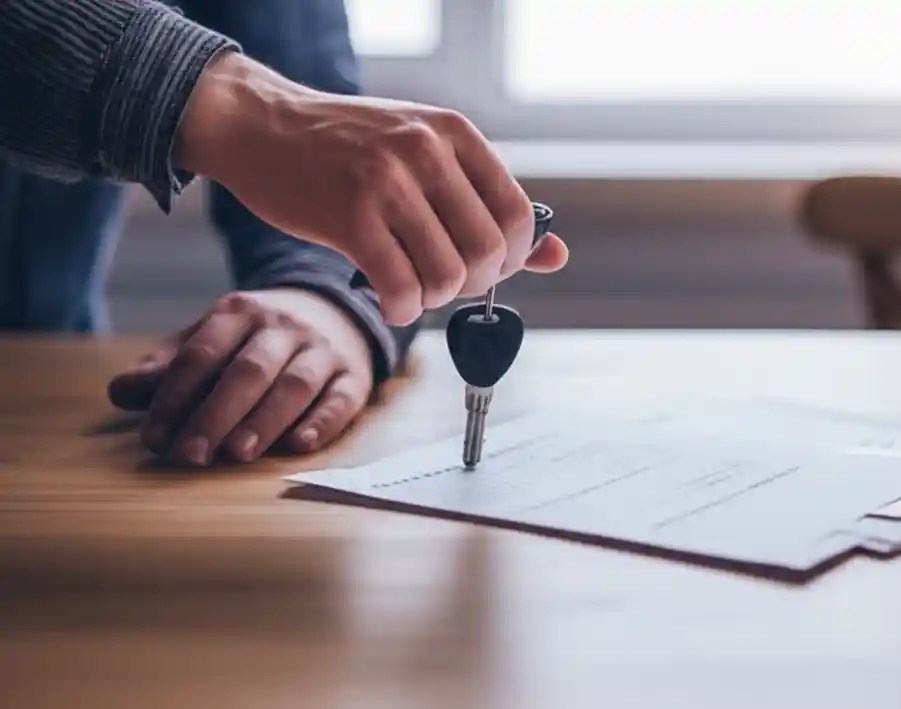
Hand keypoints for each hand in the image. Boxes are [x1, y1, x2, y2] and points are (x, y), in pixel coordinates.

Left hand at [107, 289, 374, 465]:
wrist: (334, 312)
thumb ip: (169, 367)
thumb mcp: (211, 340)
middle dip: (216, 414)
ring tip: (238, 453)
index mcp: (238, 313)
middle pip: (248, 370)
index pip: (201, 354)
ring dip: (265, 419)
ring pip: (295, 383)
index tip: (155, 439)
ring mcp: (323, 349)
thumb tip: (121, 391)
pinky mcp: (355, 375)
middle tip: (191, 455)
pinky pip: (342, 399)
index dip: (174, 397)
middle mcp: (283, 327)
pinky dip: (322, 422)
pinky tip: (300, 444)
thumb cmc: (257, 341)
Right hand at [176, 52, 568, 326]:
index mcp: (455, 134)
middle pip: (486, 251)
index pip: (517, 214)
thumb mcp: (426, 153)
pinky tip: (392, 301)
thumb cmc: (350, 148)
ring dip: (435, 299)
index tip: (487, 268)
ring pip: (447, 274)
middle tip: (446, 284)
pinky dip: (403, 309)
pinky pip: (401, 287)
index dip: (511, 258)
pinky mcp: (349, 216)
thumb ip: (488, 202)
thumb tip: (556, 256)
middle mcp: (426, 152)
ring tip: (414, 288)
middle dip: (473, 284)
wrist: (263, 126)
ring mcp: (387, 182)